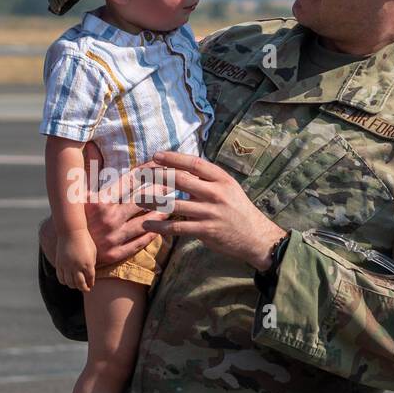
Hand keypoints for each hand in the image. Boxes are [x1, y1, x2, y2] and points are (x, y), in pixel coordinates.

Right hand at [39, 164, 163, 273]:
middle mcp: (108, 218)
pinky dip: (153, 232)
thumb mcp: (78, 192)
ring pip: (145, 221)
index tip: (160, 164)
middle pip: (142, 200)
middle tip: (175, 182)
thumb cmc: (74, 216)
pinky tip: (163, 225)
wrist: (65, 250)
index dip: (147, 171)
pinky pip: (140, 241)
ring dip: (161, 211)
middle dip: (160, 190)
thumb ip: (89, 168)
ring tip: (173, 203)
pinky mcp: (117, 253)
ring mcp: (114, 237)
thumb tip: (91, 145)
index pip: (129, 181)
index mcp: (100, 201)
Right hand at [55, 230, 96, 291]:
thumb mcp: (93, 252)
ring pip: (70, 283)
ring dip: (73, 286)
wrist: (71, 231)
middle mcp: (77, 267)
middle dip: (83, 288)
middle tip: (85, 288)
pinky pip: (61, 278)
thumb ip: (92, 264)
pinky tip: (67, 280)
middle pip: (80, 284)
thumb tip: (89, 273)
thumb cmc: (85, 240)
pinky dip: (64, 281)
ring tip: (76, 285)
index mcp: (88, 264)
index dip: (91, 284)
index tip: (91, 285)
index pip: (90, 279)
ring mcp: (67, 266)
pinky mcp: (59, 264)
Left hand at [139, 150, 285, 269]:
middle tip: (140, 174)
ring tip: (137, 200)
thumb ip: (208, 179)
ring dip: (154, 202)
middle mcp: (216, 193)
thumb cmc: (238, 210)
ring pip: (175, 204)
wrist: (255, 237)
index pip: (194, 163)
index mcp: (221, 179)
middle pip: (181, 180)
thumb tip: (183, 168)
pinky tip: (148, 224)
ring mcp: (210, 212)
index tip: (156, 155)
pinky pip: (178, 227)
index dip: (174, 158)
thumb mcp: (229, 188)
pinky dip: (161, 226)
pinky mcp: (206, 230)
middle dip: (158, 176)